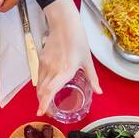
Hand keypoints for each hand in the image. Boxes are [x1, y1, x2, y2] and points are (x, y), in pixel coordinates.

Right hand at [36, 0, 100, 114]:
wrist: (63, 24)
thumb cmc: (77, 40)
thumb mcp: (87, 60)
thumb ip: (92, 78)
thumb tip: (99, 92)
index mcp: (65, 71)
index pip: (50, 91)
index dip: (45, 103)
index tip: (42, 113)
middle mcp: (52, 70)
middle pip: (42, 91)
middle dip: (43, 104)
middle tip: (47, 112)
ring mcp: (45, 65)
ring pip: (39, 85)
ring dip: (40, 96)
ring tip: (45, 103)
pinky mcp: (41, 60)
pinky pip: (39, 77)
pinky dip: (40, 86)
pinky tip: (45, 88)